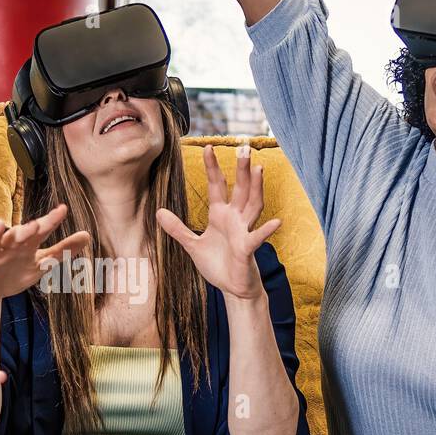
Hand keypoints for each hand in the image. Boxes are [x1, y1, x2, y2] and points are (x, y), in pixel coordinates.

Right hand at [0, 204, 91, 308]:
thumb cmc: (13, 273)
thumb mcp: (41, 264)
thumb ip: (63, 250)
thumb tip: (87, 235)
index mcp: (25, 246)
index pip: (39, 232)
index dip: (50, 222)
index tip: (63, 210)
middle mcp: (8, 247)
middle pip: (17, 235)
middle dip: (26, 230)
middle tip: (36, 224)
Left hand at [157, 145, 280, 300]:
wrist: (232, 288)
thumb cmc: (217, 265)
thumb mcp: (192, 246)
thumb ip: (177, 229)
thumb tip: (158, 211)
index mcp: (220, 215)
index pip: (217, 186)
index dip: (213, 167)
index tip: (207, 147)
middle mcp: (234, 219)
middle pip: (240, 189)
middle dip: (242, 169)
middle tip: (244, 146)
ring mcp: (243, 232)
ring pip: (252, 205)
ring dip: (256, 188)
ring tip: (259, 169)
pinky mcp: (247, 249)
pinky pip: (257, 238)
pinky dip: (266, 231)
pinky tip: (276, 222)